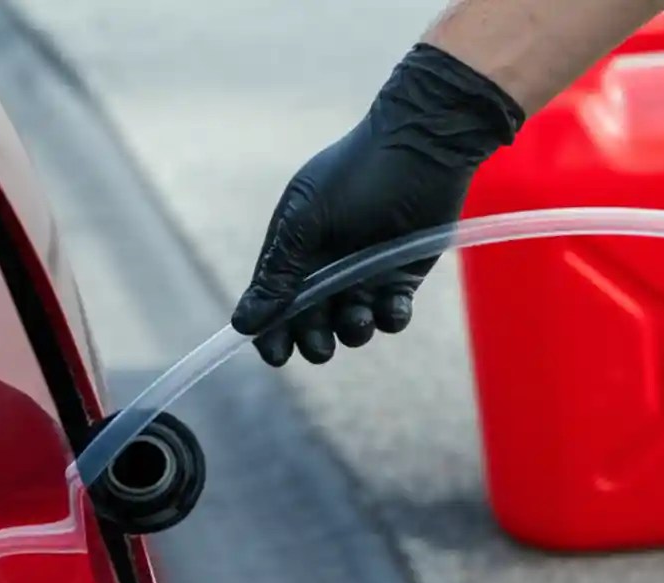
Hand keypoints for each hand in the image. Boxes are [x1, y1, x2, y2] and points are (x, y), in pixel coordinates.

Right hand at [231, 44, 522, 365]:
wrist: (421, 148)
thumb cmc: (355, 175)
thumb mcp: (306, 221)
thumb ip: (279, 273)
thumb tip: (242, 324)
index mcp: (294, 251)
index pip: (273, 304)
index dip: (272, 334)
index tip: (276, 353)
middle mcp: (327, 268)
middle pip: (312, 324)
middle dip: (314, 340)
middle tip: (320, 344)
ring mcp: (365, 275)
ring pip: (352, 326)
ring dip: (353, 330)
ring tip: (359, 316)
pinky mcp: (401, 277)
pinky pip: (392, 315)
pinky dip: (391, 317)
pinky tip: (392, 305)